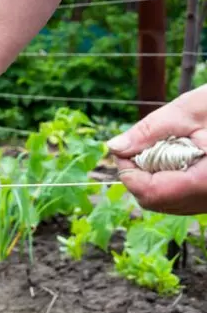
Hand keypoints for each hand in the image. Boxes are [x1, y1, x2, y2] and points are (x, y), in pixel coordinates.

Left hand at [108, 85, 206, 214]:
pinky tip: (181, 156)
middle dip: (139, 173)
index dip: (128, 171)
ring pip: (165, 201)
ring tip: (169, 146)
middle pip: (154, 200)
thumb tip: (114, 147)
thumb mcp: (191, 110)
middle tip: (146, 144)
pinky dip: (170, 179)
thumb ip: (150, 131)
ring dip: (153, 176)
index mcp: (205, 182)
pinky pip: (180, 198)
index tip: (124, 149)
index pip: (149, 192)